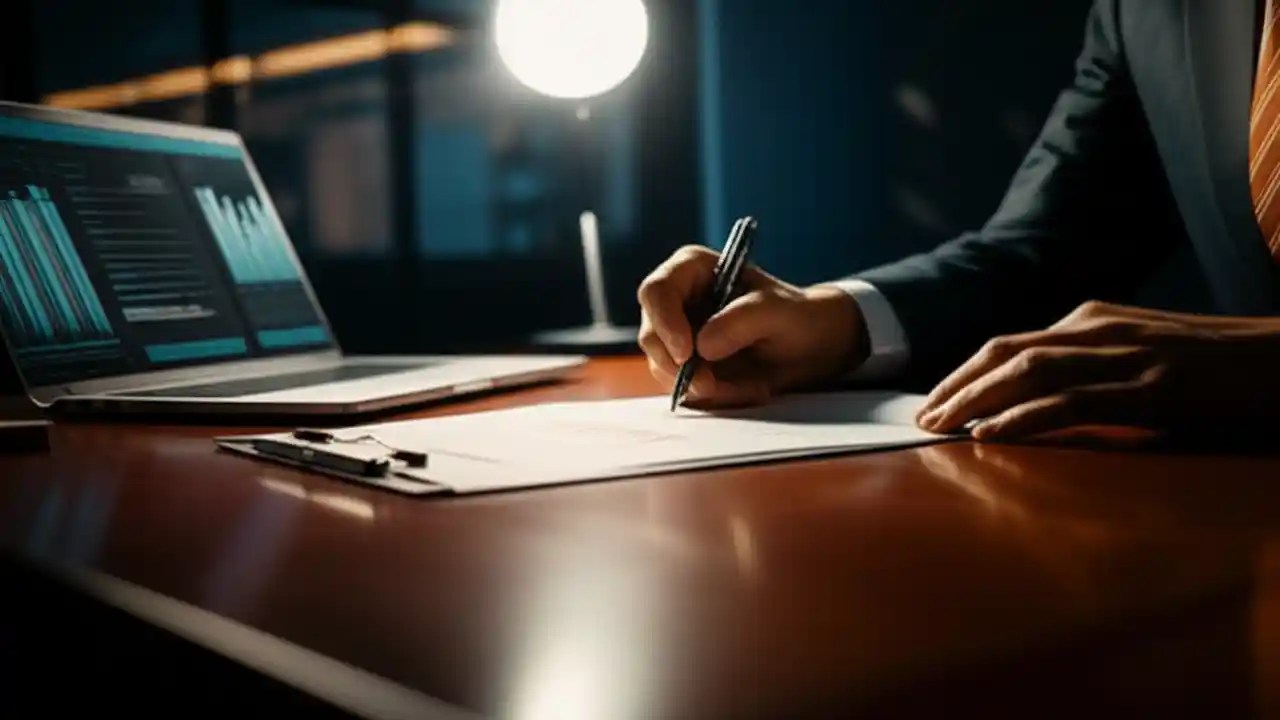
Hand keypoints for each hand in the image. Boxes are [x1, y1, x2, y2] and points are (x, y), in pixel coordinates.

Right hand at [637, 246, 866, 405]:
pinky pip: (680, 387)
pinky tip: (742, 388)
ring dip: (700, 385)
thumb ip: (743, 320)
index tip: (687, 353)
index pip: (656, 292)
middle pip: (652, 335)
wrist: (809, 347)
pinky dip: (709, 396)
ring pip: (662, 367)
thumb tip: (701, 345)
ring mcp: (676, 335)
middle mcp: (676, 300)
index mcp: (692, 269)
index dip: (664, 322)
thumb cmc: (796, 317)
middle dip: (679, 366)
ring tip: (747, 385)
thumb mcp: (780, 312)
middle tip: (712, 385)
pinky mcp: (684, 365)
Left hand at [915, 301, 1279, 441]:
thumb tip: (1033, 403)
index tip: (934, 402)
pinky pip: (1073, 401)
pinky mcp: (1151, 389)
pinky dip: (1025, 417)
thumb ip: (1088, 368)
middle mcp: (1100, 329)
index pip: (1009, 343)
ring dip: (976, 400)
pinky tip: (992, 435)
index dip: (964, 373)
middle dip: (956, 385)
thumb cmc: (1211, 367)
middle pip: (1005, 351)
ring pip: (1028, 371)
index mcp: (1093, 318)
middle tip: (920, 418)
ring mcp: (1125, 356)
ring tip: (940, 427)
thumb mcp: (1138, 356)